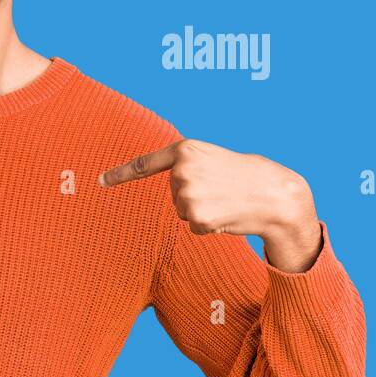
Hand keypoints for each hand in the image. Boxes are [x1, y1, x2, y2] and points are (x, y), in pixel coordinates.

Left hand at [98, 137, 322, 272]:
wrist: (277, 194)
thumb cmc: (248, 176)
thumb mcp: (214, 160)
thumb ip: (188, 166)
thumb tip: (176, 186)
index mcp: (186, 149)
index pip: (146, 164)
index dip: (120, 174)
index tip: (99, 181)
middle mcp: (182, 170)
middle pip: (173, 195)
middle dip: (194, 197)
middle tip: (223, 189)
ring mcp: (187, 194)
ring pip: (182, 212)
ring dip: (203, 212)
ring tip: (227, 200)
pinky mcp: (195, 217)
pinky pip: (194, 227)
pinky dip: (210, 225)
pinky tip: (228, 214)